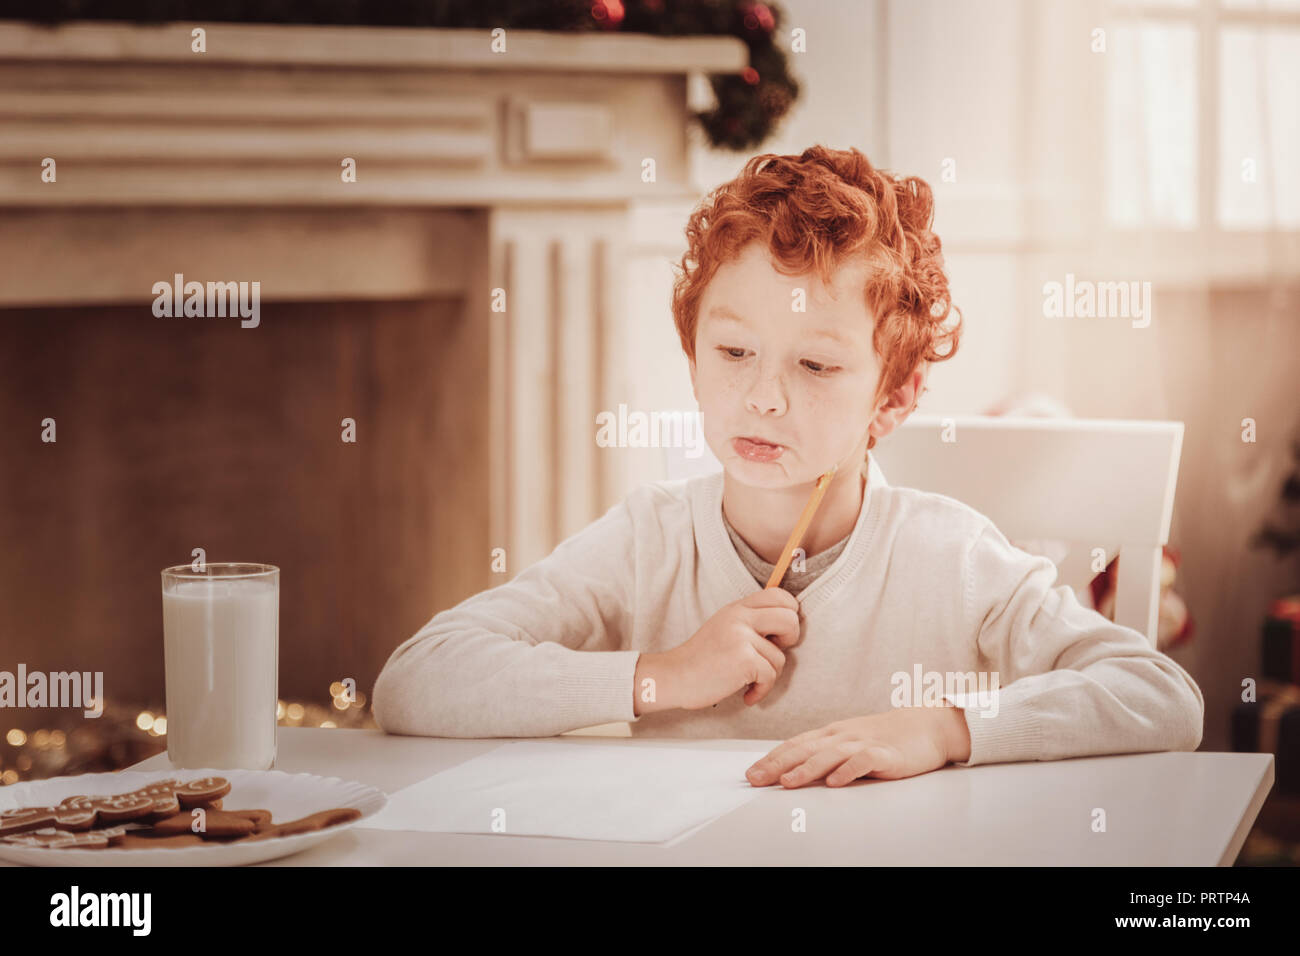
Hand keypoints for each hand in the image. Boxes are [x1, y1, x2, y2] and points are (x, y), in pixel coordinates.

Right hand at [660, 587, 801, 710]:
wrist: (674, 677)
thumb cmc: (702, 659)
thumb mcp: (724, 627)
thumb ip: (750, 621)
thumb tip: (788, 627)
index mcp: (737, 608)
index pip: (779, 595)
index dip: (789, 613)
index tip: (779, 634)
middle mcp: (739, 617)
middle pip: (789, 619)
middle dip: (790, 639)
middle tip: (773, 653)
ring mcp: (741, 637)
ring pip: (780, 657)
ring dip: (769, 675)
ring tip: (749, 680)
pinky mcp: (743, 659)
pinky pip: (770, 676)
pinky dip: (761, 690)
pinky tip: (747, 694)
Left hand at [745, 705, 969, 787]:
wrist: (927, 725)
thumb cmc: (886, 737)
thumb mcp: (850, 743)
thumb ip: (826, 754)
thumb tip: (794, 771)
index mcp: (832, 734)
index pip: (795, 744)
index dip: (771, 758)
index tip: (750, 773)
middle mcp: (842, 736)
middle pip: (805, 749)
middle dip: (777, 764)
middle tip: (755, 779)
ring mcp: (864, 743)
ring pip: (829, 755)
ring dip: (806, 769)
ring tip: (787, 782)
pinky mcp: (885, 753)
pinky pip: (864, 762)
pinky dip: (848, 771)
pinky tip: (834, 782)